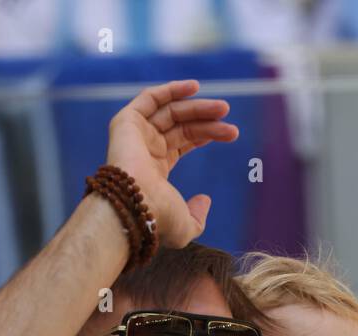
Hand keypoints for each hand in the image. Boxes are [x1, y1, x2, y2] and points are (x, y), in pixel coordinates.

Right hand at [105, 78, 238, 247]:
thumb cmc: (158, 220)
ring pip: (170, 111)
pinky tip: (194, 87)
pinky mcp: (126, 123)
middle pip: (181, 125)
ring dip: (197, 106)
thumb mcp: (186, 226)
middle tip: (230, 119)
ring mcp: (133, 136)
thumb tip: (205, 200)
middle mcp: (143, 150)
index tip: (231, 132)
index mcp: (154, 170)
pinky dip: (170, 90)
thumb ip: (197, 217)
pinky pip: (149, 99)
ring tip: (224, 108)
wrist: (135, 209)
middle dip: (207, 120)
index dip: (206, 134)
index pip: (183, 142)